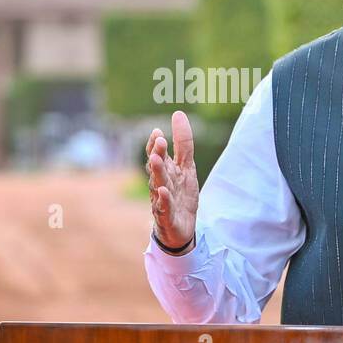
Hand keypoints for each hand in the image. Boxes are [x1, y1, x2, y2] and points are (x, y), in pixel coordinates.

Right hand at [145, 110, 198, 250]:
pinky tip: (165, 191)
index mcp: (165, 171)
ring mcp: (162, 201)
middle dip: (157, 154)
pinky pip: (163, 208)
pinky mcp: (167, 217)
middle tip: (159, 141)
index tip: (158, 132)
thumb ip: (183, 142)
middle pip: (156, 167)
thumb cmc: (180, 194)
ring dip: (157, 172)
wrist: (181, 229)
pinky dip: (163, 200)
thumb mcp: (186, 166)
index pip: (157, 154)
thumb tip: (178, 113)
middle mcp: (160, 183)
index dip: (156, 144)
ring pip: (158, 185)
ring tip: (157, 160)